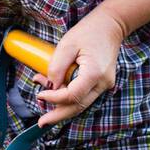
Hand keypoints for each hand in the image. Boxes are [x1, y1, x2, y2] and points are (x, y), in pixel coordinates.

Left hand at [33, 8, 124, 126]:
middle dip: (58, 116)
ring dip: (61, 106)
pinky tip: (54, 93)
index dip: (53, 98)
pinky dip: (69, 97)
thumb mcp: (67, 45)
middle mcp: (103, 83)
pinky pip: (84, 96)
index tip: (39, 93)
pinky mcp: (101, 84)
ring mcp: (105, 85)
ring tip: (43, 101)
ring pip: (81, 104)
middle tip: (41, 122)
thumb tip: (50, 86)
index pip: (72, 96)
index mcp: (95, 73)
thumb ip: (56, 66)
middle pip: (78, 107)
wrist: (110, 26)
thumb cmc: (88, 32)